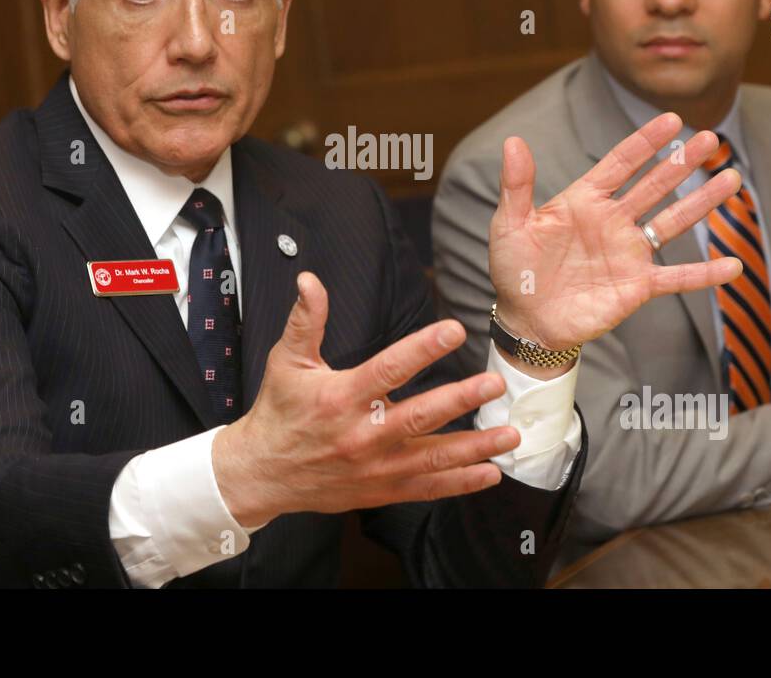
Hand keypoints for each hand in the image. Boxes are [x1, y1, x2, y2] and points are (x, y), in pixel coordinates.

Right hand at [212, 271, 519, 528]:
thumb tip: (310, 280)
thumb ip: (306, 320)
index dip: (422, 348)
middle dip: (460, 399)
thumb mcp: (287, 361)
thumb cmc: (278, 412)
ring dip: (474, 447)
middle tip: (494, 383)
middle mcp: (361, 434)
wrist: (261, 473)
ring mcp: (374, 466)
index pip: (388, 368)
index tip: (454, 330)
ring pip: (431, 458)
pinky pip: (426, 488)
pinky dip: (460, 483)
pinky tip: (490, 473)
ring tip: (509, 434)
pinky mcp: (380, 489)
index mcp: (341, 397)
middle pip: (419, 416)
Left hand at [489, 112, 742, 353]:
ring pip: (673, 221)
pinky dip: (704, 273)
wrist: (525, 320)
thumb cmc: (515, 269)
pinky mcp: (637, 286)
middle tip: (712, 137)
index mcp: (584, 200)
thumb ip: (517, 185)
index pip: (620, 163)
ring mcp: (628, 253)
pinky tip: (732, 265)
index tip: (672, 120)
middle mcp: (613, 221)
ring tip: (731, 179)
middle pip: (655, 185)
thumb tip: (513, 141)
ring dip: (702, 202)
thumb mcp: (511, 224)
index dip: (646, 142)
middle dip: (683, 162)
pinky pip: (677, 277)